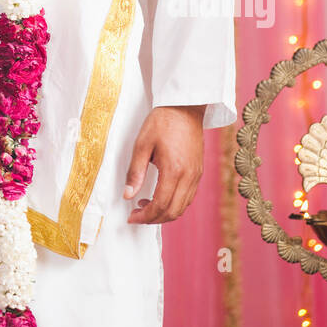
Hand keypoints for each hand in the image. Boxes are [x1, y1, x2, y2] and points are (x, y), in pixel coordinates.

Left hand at [123, 105, 205, 224]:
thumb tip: (128, 195)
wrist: (184, 107)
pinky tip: (161, 196)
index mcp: (174, 171)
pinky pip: (188, 197)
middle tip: (137, 215)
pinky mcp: (198, 171)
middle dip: (154, 219)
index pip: (160, 205)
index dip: (145, 216)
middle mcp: (189, 176)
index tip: (131, 216)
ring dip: (165, 213)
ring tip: (146, 206)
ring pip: (182, 207)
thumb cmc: (162, 121)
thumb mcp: (142, 144)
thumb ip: (135, 172)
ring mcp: (196, 175)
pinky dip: (175, 204)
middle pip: (173, 211)